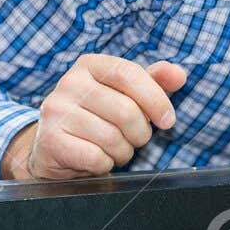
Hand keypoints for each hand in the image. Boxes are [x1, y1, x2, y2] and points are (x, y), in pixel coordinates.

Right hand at [1, 54, 186, 180]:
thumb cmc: (98, 116)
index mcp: (90, 65)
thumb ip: (153, 82)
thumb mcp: (124, 94)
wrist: (54, 147)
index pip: (129, 73)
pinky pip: (96, 158)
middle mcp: (69, 83)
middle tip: (135, 139)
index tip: (168, 121)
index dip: (156, 99)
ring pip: (112, 138)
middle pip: (126, 110)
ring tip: (115, 149)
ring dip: (123, 152)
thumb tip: (179, 75)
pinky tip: (97, 159)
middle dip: (140, 133)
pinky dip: (105, 164)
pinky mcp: (50, 140)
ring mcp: (56, 111)